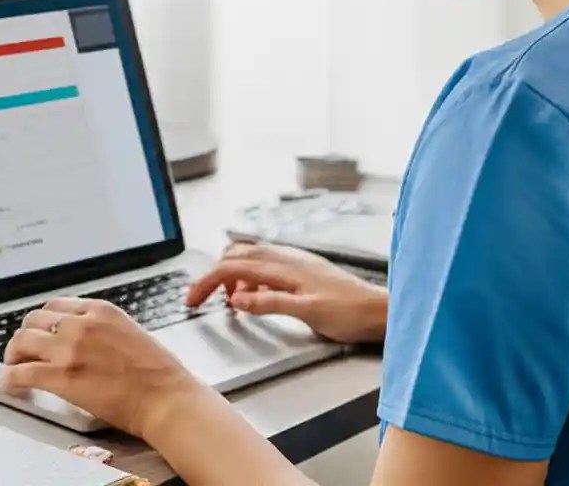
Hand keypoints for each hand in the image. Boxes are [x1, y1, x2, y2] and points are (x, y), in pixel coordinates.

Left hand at [0, 298, 208, 437]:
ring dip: (14, 355)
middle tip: (24, 352)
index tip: (40, 333)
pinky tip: (10, 385)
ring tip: (14, 367)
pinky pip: (22, 373)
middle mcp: (82, 325)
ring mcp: (69, 350)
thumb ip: (103, 330)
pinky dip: (10, 379)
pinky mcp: (61, 378)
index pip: (56, 306)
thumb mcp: (131, 333)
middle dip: (26, 336)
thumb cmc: (158, 373)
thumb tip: (85, 340)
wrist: (166, 399)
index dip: (43, 321)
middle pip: (34, 320)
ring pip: (22, 342)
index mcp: (101, 311)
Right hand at [185, 242, 387, 343]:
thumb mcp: (307, 312)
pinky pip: (264, 265)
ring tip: (227, 300)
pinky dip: (248, 277)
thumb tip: (237, 297)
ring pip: (248, 258)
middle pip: (235, 255)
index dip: (206, 281)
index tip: (191, 300)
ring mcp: (293, 262)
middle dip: (212, 275)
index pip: (232, 267)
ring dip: (230, 275)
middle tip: (201, 298)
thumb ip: (270, 303)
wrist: (377, 310)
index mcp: (283, 267)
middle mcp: (286, 258)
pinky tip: (255, 296)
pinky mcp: (300, 269)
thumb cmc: (348, 312)